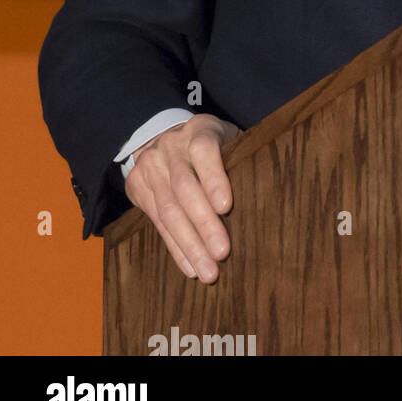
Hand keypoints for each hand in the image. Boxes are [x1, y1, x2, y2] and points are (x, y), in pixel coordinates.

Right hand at [124, 114, 240, 282]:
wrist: (161, 135)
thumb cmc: (213, 143)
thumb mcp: (227, 138)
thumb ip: (238, 157)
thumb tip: (265, 193)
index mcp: (199, 129)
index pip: (205, 151)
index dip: (215, 179)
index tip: (226, 207)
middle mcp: (170, 147)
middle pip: (185, 189)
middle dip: (204, 224)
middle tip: (222, 253)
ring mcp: (150, 167)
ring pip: (168, 211)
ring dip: (190, 245)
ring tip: (208, 271)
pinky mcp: (137, 188)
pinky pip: (157, 224)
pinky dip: (176, 248)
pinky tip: (190, 267)